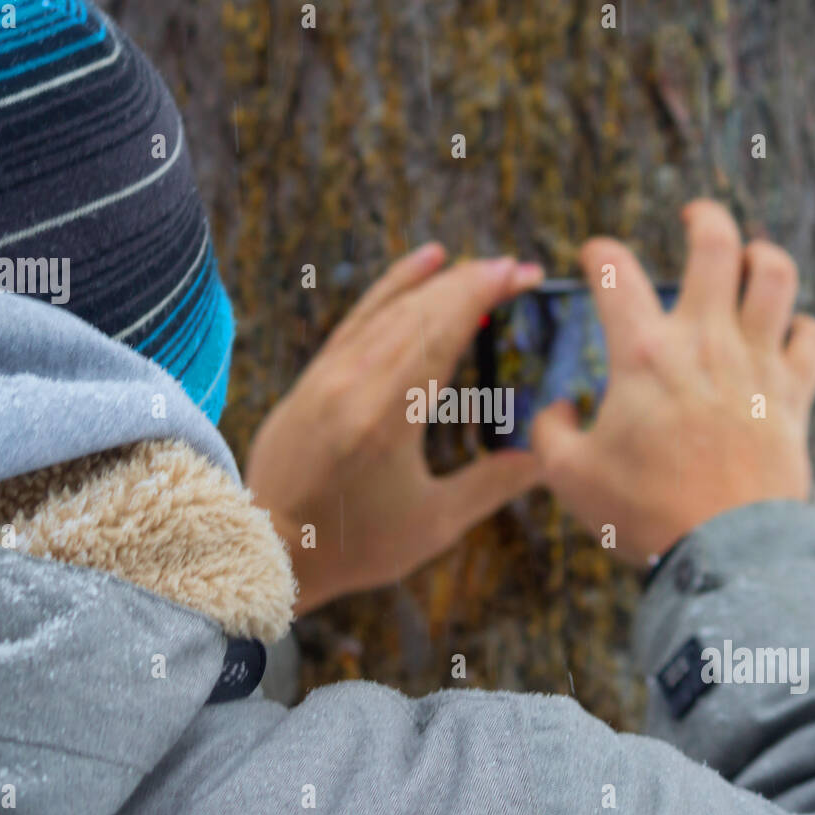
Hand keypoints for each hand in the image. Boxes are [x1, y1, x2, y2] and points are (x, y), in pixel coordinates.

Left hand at [246, 244, 544, 612]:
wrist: (269, 551)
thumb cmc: (354, 547)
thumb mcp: (433, 525)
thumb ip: (492, 485)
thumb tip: (545, 456)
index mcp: (387, 419)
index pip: (443, 333)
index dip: (485, 295)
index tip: (521, 273)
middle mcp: (353, 384)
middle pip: (420, 312)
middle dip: (472, 282)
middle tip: (515, 269)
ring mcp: (327, 376)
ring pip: (389, 308)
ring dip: (439, 282)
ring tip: (480, 266)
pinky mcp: (313, 377)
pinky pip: (358, 317)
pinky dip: (392, 286)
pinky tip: (423, 263)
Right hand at [531, 200, 814, 563]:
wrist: (727, 552)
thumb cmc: (643, 512)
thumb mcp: (569, 476)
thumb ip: (551, 431)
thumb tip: (562, 407)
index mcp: (643, 354)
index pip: (614, 273)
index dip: (599, 252)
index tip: (595, 254)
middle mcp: (704, 342)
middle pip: (716, 244)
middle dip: (703, 217)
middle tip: (694, 215)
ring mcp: (757, 364)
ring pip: (775, 275)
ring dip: (761, 256)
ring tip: (749, 258)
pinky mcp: (794, 394)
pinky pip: (812, 337)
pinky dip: (801, 326)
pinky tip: (787, 332)